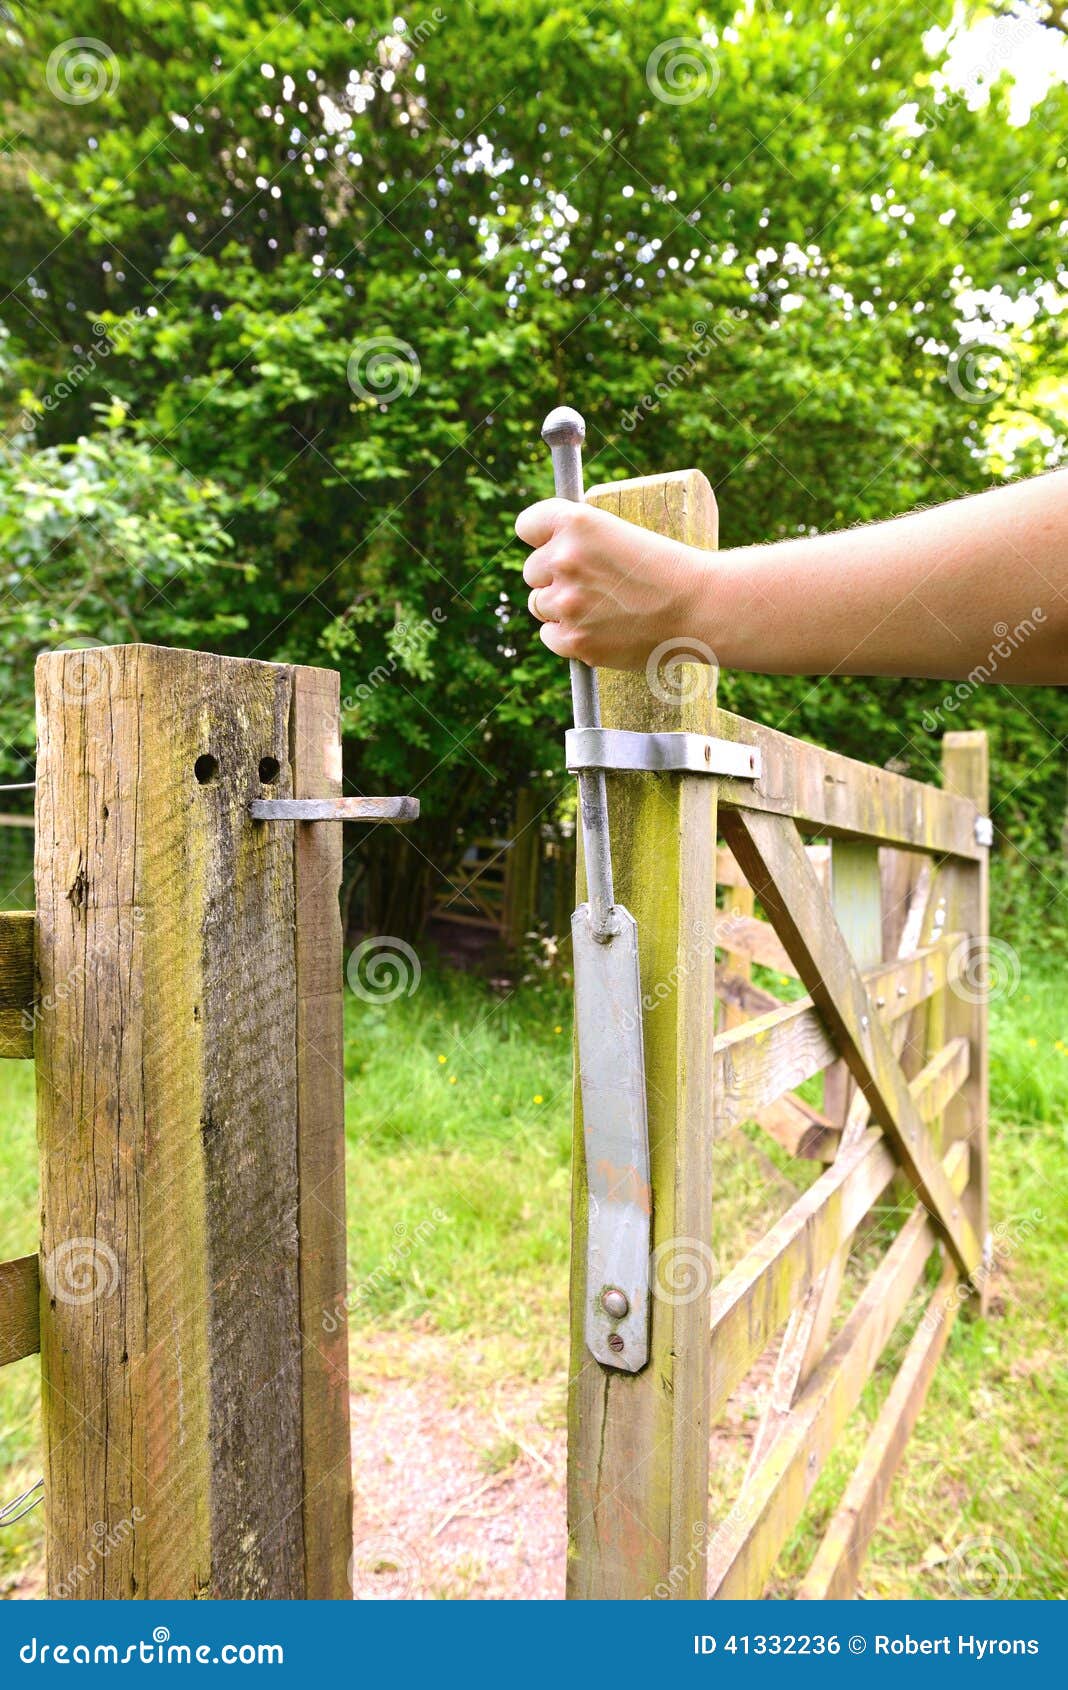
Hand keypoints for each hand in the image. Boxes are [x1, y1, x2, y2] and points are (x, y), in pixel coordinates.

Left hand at [515, 497, 712, 668]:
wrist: (699, 608)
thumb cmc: (669, 569)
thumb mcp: (621, 534)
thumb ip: (580, 541)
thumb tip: (547, 553)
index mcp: (576, 522)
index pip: (527, 526)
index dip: (541, 538)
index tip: (553, 546)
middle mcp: (564, 559)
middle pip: (532, 571)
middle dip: (554, 577)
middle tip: (594, 584)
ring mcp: (566, 602)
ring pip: (539, 605)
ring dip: (561, 607)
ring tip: (602, 607)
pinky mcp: (574, 639)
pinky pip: (550, 636)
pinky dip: (568, 636)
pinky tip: (599, 628)